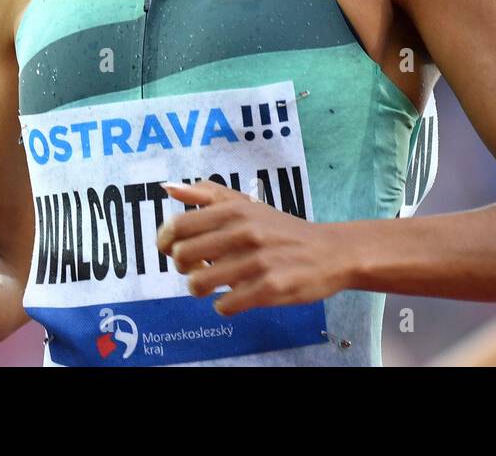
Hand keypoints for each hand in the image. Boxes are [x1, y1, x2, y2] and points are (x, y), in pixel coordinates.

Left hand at [156, 180, 353, 315]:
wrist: (331, 252)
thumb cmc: (282, 230)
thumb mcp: (247, 204)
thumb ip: (208, 195)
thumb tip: (169, 188)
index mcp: (235, 209)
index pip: (178, 225)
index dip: (165, 241)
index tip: (170, 249)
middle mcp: (244, 232)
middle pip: (182, 257)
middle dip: (184, 267)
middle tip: (199, 268)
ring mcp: (257, 261)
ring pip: (199, 284)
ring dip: (201, 289)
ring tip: (214, 285)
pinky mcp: (269, 287)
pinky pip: (225, 305)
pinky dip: (225, 306)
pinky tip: (236, 297)